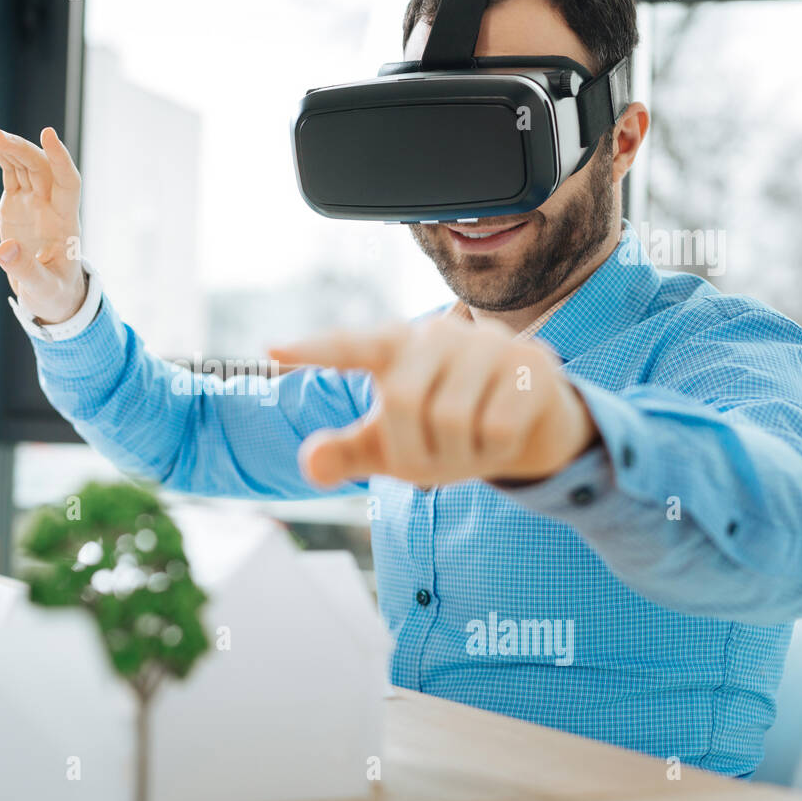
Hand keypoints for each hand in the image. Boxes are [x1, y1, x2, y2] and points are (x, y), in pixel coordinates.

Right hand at [0, 125, 84, 323]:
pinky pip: (12, 172)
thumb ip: (25, 270)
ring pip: (26, 165)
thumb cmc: (54, 295)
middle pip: (42, 169)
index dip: (60, 159)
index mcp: (66, 223)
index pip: (68, 183)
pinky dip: (1, 155)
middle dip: (22, 150)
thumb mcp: (42, 289)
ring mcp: (36, 203)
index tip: (48, 134)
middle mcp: (53, 207)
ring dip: (10, 147)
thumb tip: (4, 250)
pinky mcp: (19, 204)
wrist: (51, 295)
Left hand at [268, 315, 598, 487]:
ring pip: (454, 419)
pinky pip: (499, 428)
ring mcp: (487, 345)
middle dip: (414, 449)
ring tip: (466, 447)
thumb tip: (309, 464)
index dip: (314, 349)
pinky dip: (494, 451)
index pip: (350, 346)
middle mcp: (436, 335)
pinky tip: (500, 438)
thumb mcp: (389, 446)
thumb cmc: (441, 427)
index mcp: (393, 348)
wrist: (526, 422)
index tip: (269, 348)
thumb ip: (346, 454)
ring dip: (457, 454)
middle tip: (431, 460)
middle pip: (404, 403)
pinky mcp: (531, 366)